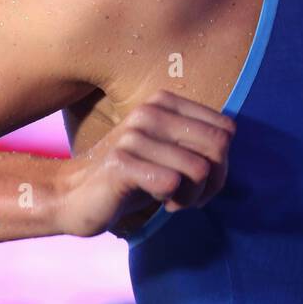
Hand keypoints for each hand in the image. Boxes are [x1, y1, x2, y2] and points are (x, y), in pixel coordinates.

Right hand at [57, 89, 234, 238]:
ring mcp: (133, 135)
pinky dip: (172, 199)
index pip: (226, 129)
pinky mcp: (120, 163)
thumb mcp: (170, 151)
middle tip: (191, 195)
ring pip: (200, 169)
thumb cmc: (132, 176)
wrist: (73, 196)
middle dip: (215, 180)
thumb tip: (229, 143)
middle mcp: (150, 112)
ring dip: (193, 196)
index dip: (222, 162)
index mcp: (165, 103)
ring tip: (172, 200)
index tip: (200, 179)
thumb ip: (200, 142)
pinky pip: (173, 182)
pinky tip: (156, 200)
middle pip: (219, 146)